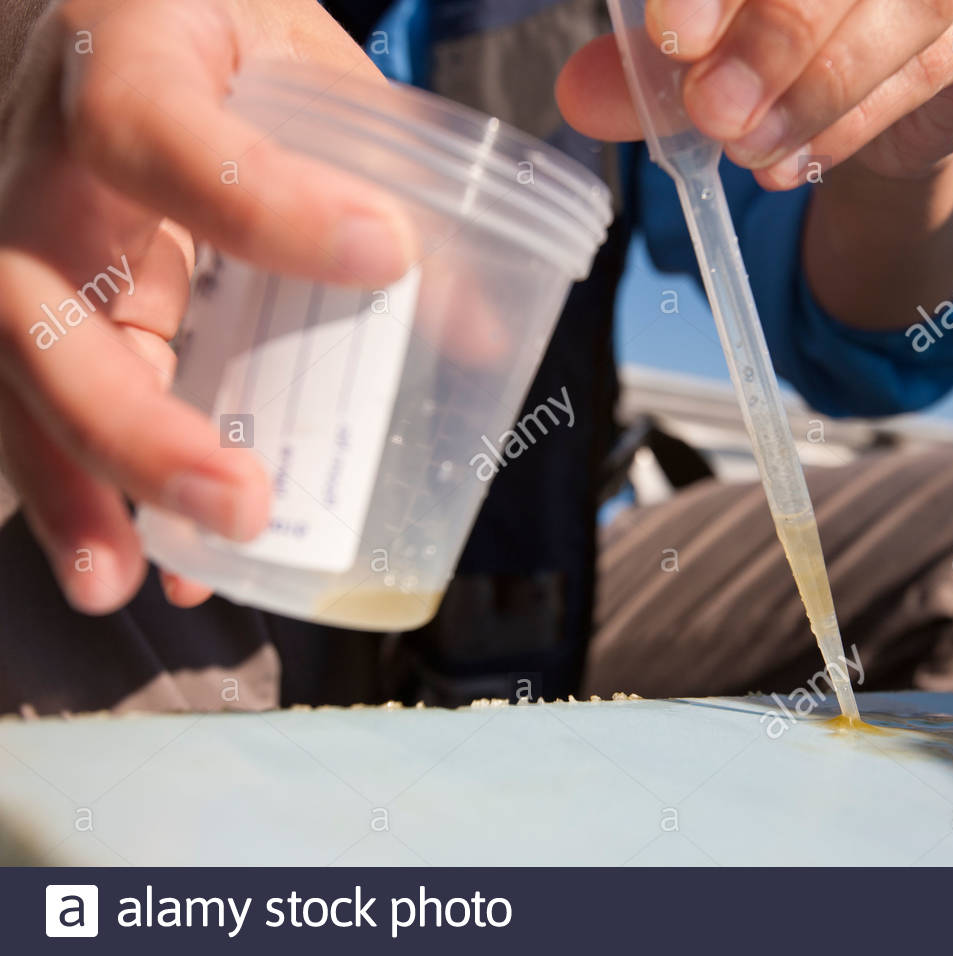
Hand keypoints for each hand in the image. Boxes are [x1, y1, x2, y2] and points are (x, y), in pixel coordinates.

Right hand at [0, 0, 414, 612]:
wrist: (104, 5)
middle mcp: (35, 167)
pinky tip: (152, 557)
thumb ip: (378, 173)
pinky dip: (92, 487)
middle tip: (242, 505)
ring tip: (148, 580)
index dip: (265, 205)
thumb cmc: (207, 27)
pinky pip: (41, 400)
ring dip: (85, 491)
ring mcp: (16, 242)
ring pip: (24, 379)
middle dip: (138, 426)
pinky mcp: (31, 301)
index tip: (384, 251)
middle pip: (44, 308)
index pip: (164, 137)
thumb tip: (479, 331)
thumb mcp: (302, 63)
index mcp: (119, 67)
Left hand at [557, 0, 952, 187]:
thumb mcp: (695, 53)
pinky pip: (921, 70)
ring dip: (811, 91)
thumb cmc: (772, 54)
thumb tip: (578, 98)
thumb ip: (642, 69)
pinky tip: (790, 164)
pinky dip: (846, 126)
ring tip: (747, 150)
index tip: (675, 35)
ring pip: (902, 7)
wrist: (872, 106)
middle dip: (772, 35)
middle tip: (712, 111)